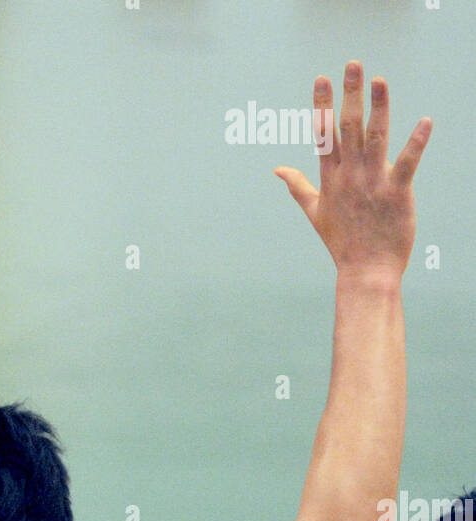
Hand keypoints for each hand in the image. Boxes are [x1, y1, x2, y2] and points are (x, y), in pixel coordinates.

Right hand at [276, 63, 430, 276]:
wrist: (366, 272)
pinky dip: (416, 143)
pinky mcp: (396, 193)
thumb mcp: (315, 213)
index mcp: (331, 179)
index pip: (324, 135)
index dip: (323, 105)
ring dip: (379, 108)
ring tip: (380, 81)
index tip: (322, 79)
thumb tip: (277, 169)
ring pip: (376, 138)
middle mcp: (350, 177)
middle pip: (349, 128)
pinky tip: (425, 121)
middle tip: (353, 65)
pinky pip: (407, 163)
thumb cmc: (343, 243)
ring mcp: (373, 184)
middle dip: (350, 95)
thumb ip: (297, 187)